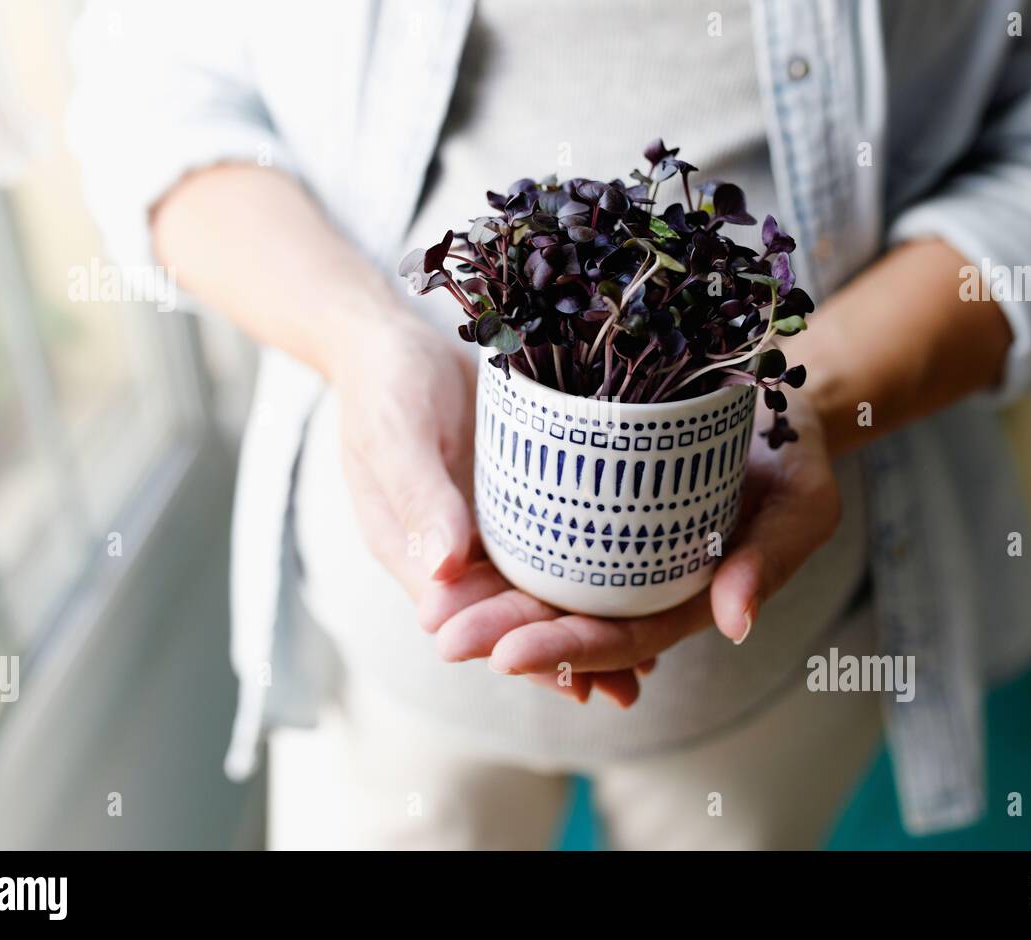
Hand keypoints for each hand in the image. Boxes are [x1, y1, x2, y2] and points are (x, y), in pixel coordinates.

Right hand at [331, 313, 649, 705]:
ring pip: (542, 590)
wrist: (399, 342)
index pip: (468, 618)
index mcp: (417, 555)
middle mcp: (458, 556)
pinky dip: (594, 571)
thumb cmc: (384, 388)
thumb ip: (420, 498)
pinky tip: (642, 592)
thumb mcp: (395, 437)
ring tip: (646, 668)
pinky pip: (561, 543)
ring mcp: (494, 530)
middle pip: (515, 616)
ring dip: (586, 627)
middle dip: (565, 655)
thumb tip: (442, 569)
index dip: (516, 647)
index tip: (565, 678)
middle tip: (625, 689)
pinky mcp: (526, 498)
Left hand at [431, 386, 842, 690]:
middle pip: (567, 613)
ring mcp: (608, 535)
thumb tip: (734, 622)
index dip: (568, 651)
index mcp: (685, 594)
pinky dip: (496, 541)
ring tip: (430, 609)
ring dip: (487, 598)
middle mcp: (637, 574)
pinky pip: (537, 520)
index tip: (511, 654)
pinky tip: (449, 548)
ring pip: (540, 575)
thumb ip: (772, 559)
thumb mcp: (803, 502)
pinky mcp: (586, 489)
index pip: (622, 634)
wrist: (770, 388)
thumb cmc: (797, 452)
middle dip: (504, 632)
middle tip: (445, 638)